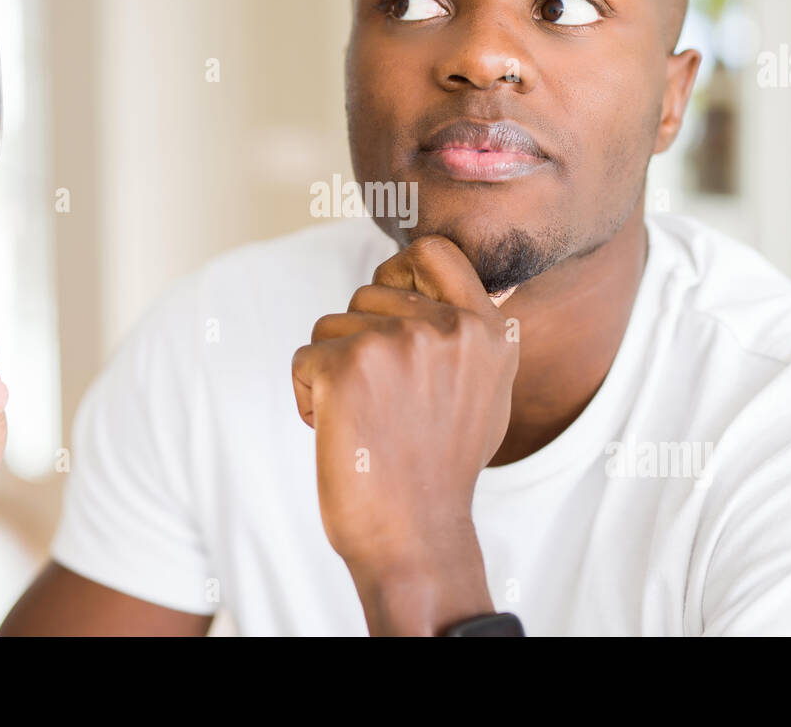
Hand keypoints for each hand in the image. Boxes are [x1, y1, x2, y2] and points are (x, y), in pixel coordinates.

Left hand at [291, 235, 517, 576]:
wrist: (415, 537)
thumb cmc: (441, 470)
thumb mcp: (486, 393)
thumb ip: (472, 340)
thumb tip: (467, 301)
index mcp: (486, 330)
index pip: (435, 252)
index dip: (400, 271)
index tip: (389, 308)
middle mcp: (446, 329)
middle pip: (368, 295)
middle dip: (359, 342)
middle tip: (381, 403)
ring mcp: (396, 344)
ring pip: (331, 326)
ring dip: (333, 370)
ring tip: (365, 421)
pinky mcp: (345, 367)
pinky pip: (304, 359)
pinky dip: (309, 396)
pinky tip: (339, 433)